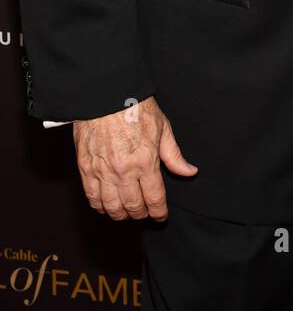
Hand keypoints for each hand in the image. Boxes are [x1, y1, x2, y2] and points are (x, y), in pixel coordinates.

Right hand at [72, 95, 197, 220]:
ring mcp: (102, 171)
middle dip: (141, 214)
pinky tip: (105, 206)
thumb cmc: (136, 108)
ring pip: (111, 206)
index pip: (154, 199)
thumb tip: (189, 172)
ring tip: (126, 212)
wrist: (105, 94)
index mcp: (145, 162)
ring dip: (120, 214)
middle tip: (144, 212)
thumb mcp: (163, 128)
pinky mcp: (85, 167)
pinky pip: (91, 196)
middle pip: (133, 206)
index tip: (160, 216)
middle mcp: (123, 171)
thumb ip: (174, 155)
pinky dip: (99, 206)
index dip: (158, 212)